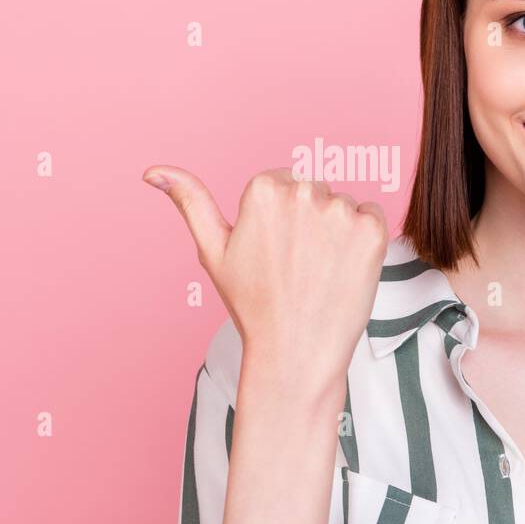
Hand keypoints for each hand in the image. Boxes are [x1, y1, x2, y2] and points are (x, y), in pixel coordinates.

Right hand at [143, 165, 388, 394]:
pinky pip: (371, 216)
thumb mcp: (213, 251)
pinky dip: (363, 241)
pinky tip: (344, 270)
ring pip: (343, 206)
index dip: (281, 222)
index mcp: (264, 188)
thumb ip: (190, 201)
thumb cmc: (253, 304)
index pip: (284, 185)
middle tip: (298, 267)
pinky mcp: (372, 230)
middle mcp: (303, 191)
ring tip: (320, 272)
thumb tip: (152, 170)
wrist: (296, 352)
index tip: (276, 253)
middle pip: (315, 192)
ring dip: (337, 232)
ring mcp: (341, 211)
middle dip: (310, 222)